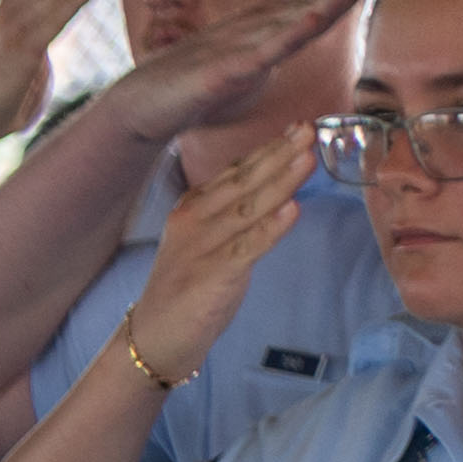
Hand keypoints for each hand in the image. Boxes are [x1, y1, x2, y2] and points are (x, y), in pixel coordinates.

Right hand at [98, 0, 367, 149]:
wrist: (136, 111)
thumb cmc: (184, 95)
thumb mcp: (236, 79)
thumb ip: (261, 64)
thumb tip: (284, 54)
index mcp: (257, 41)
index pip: (302, 15)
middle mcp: (248, 39)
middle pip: (301, 12)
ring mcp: (235, 53)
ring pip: (288, 27)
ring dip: (323, 4)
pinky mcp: (221, 73)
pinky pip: (260, 54)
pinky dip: (288, 36)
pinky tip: (311, 21)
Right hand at [115, 137, 304, 386]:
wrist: (154, 334)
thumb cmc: (187, 286)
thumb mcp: (208, 241)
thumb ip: (236, 215)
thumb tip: (279, 192)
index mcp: (192, 209)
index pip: (235, 172)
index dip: (268, 148)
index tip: (298, 126)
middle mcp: (193, 221)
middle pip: (243, 182)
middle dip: (279, 154)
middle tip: (309, 129)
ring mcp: (200, 248)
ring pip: (248, 209)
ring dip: (280, 182)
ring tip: (307, 158)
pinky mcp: (211, 276)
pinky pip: (246, 248)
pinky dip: (270, 229)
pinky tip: (292, 210)